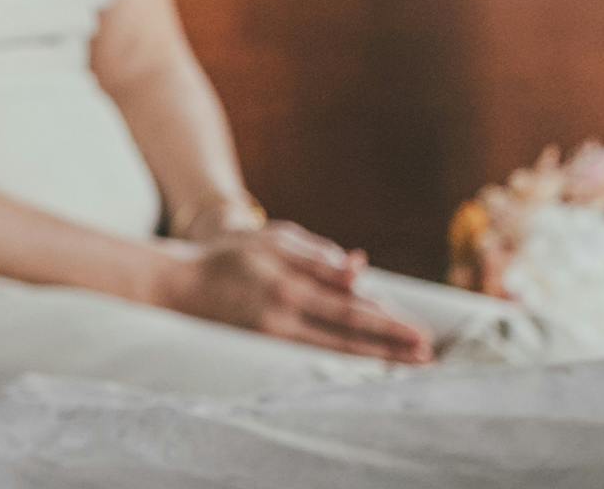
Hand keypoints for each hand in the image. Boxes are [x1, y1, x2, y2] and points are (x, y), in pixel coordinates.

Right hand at [160, 220, 434, 363]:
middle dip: (389, 346)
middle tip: (424, 356)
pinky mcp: (262, 344)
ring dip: (370, 356)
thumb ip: (319, 257)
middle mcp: (283, 317)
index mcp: (290, 287)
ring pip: (331, 348)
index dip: (386, 323)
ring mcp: (271, 335)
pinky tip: (361, 359)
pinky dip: (339, 355)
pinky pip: (310, 351)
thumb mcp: (278, 241)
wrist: (179, 286)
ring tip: (404, 363)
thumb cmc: (233, 255)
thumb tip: (360, 267)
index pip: (350, 310)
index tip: (418, 333)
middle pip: (347, 334)